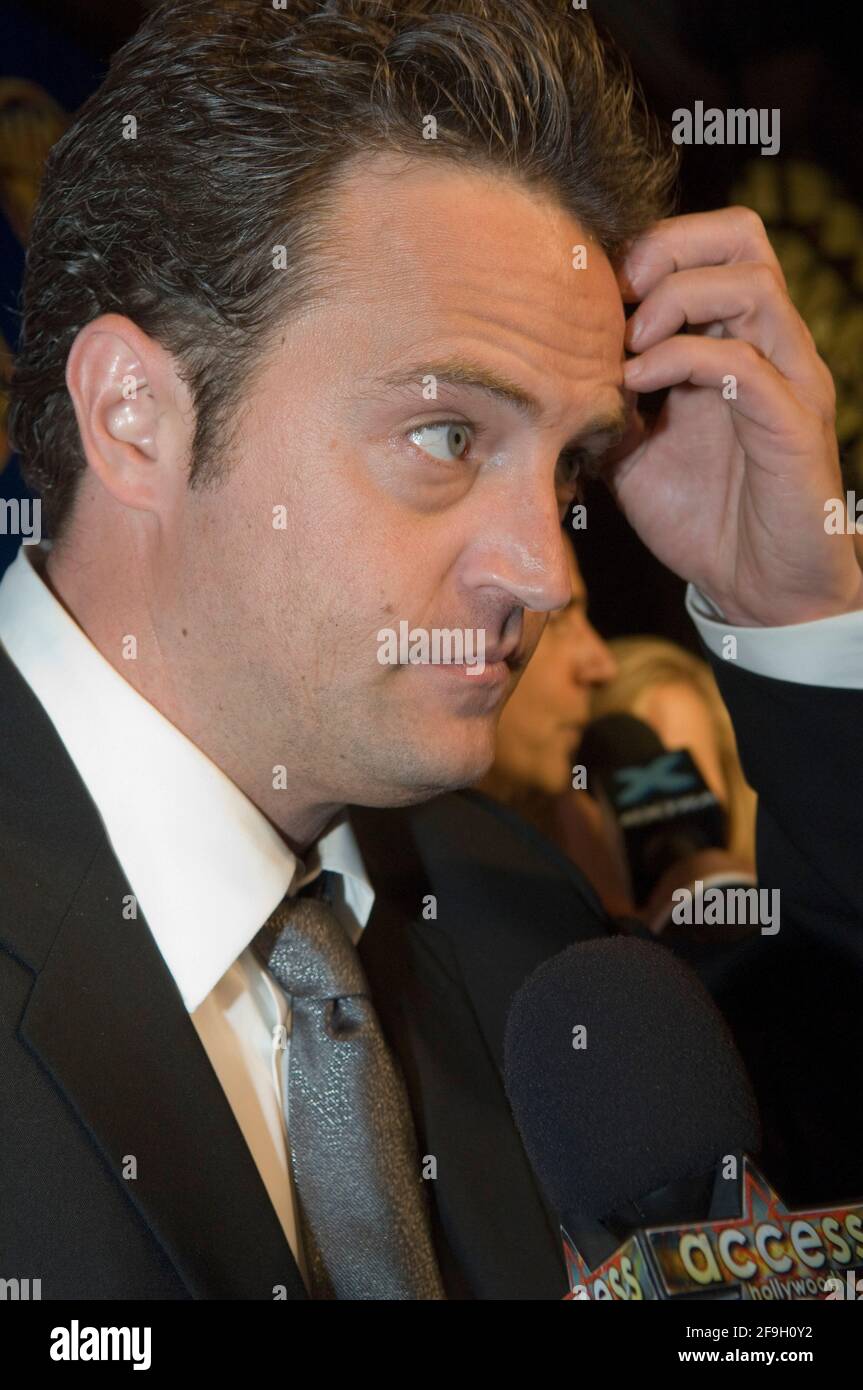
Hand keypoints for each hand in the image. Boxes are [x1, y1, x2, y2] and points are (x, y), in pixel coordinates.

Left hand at [607, 207, 862, 626]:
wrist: (756, 587)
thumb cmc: (701, 516)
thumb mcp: (632, 449)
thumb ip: (605, 400)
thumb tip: (544, 370)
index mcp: (735, 338)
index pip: (710, 244)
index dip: (649, 249)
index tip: (593, 292)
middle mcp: (770, 345)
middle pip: (740, 237)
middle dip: (667, 250)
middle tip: (615, 296)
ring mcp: (788, 378)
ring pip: (752, 284)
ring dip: (675, 299)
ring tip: (627, 344)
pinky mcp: (793, 423)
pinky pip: (746, 364)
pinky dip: (684, 359)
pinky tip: (638, 384)